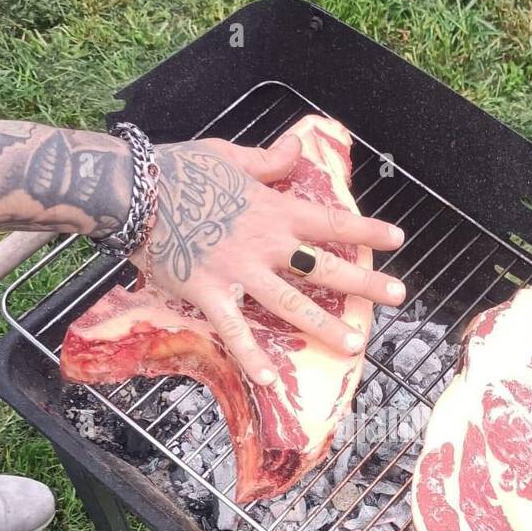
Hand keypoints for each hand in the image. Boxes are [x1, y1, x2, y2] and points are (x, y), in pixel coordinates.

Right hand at [136, 133, 405, 385]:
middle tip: (398, 296)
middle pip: (323, 267)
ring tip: (354, 345)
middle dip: (364, 283)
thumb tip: (298, 149)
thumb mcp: (230, 156)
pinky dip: (251, 356)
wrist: (134, 191)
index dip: (365, 231)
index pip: (330, 223)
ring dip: (324, 326)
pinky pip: (234, 330)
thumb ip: (269, 160)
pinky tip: (271, 381)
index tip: (396, 240)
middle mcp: (265, 244)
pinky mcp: (208, 293)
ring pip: (290, 304)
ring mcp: (238, 272)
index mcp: (273, 210)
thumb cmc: (179, 170)